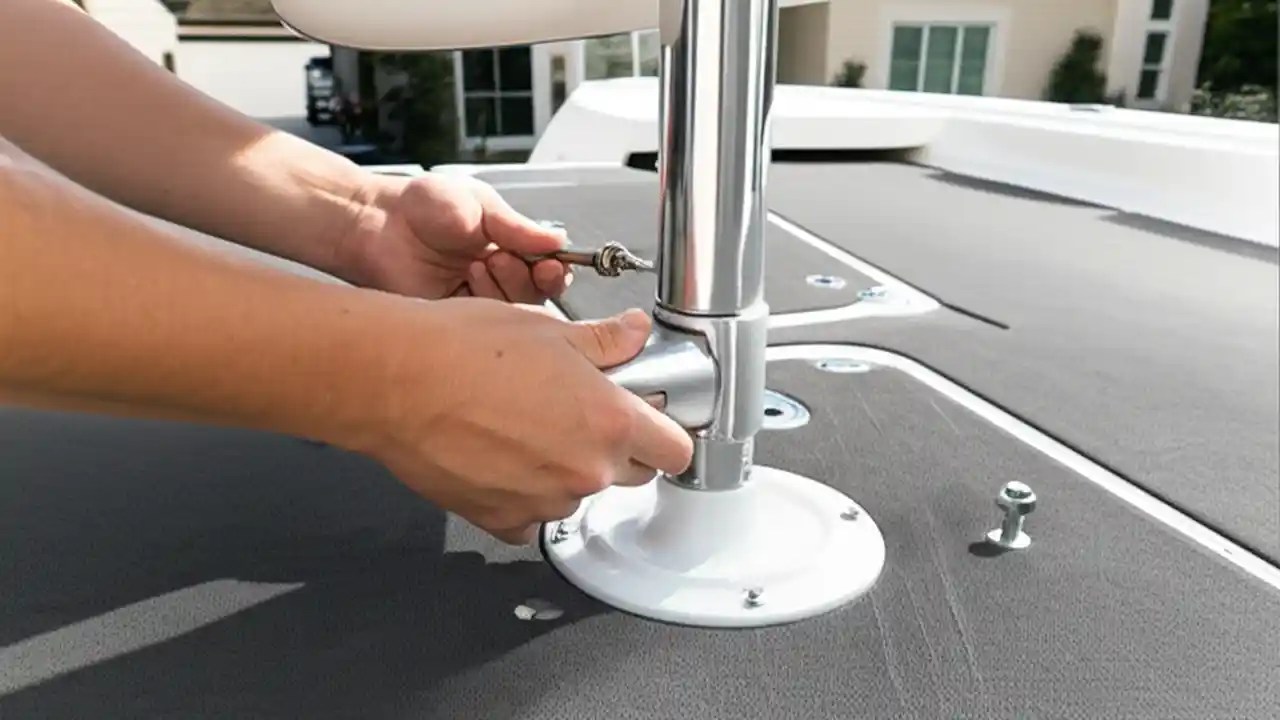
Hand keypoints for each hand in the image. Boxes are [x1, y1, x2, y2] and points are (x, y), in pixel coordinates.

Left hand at [335, 173, 571, 302]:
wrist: (374, 222)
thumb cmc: (420, 205)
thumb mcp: (479, 204)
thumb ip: (516, 227)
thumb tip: (557, 240)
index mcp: (507, 245)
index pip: (547, 266)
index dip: (555, 269)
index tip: (552, 263)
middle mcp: (496, 275)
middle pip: (536, 295)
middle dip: (530, 279)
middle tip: (506, 258)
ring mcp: (476, 298)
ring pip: (515, 312)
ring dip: (505, 287)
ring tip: (480, 262)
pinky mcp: (455, 318)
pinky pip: (486, 325)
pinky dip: (485, 303)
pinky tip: (468, 277)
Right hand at [367, 299, 692, 544]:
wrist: (394, 379)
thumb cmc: (462, 348)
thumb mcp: (548, 329)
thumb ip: (604, 342)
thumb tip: (633, 334)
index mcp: (608, 421)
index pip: (676, 451)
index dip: (667, 434)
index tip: (654, 424)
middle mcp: (584, 471)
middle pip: (632, 475)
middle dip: (615, 449)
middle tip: (578, 413)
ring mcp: (544, 502)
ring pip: (577, 493)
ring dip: (564, 470)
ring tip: (523, 425)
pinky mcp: (503, 521)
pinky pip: (531, 515)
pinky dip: (523, 493)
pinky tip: (498, 454)